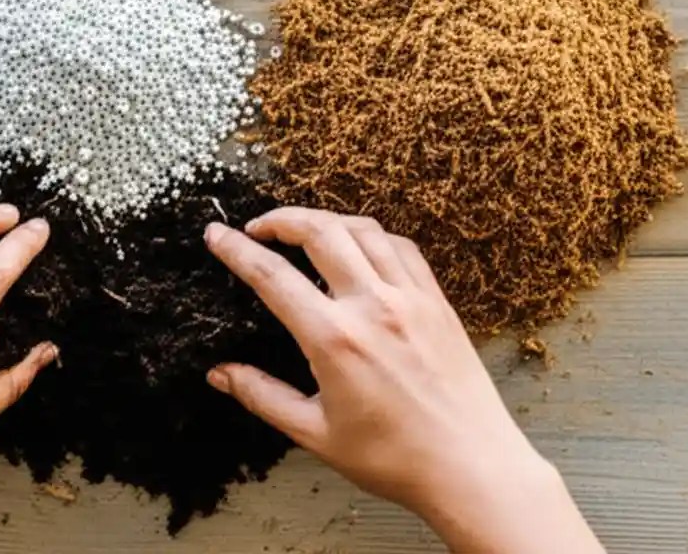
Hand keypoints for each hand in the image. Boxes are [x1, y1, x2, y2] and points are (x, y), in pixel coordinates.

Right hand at [204, 207, 602, 553]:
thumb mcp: (315, 433)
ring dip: (325, 219)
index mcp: (335, 340)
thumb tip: (221, 374)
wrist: (471, 468)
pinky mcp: (437, 303)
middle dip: (280, 219)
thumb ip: (262, 396)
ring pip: (362, 230)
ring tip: (302, 229)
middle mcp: (373, 308)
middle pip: (319, 231)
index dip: (237, 250)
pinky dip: (371, 236)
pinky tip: (358, 245)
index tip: (216, 235)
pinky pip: (401, 248)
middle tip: (258, 227)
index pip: (273, 276)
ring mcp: (410, 300)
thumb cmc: (395, 459)